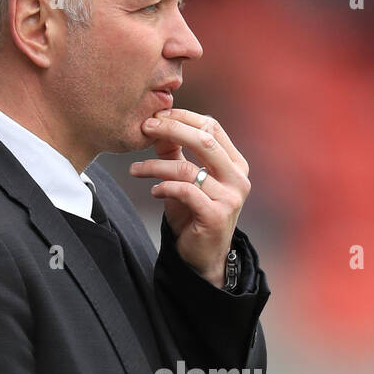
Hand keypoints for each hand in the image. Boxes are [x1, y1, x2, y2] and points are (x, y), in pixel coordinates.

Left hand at [129, 109, 249, 286]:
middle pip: (204, 140)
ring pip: (187, 168)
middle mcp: (238, 178)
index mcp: (234, 163)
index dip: (183, 117)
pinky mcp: (216, 216)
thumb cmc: (193, 215)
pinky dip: (164, 188)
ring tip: (136, 170)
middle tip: (145, 128)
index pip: (211, 128)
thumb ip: (175, 152)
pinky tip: (154, 192)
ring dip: (155, 166)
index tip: (156, 116)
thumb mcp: (184, 179)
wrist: (202, 257)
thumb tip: (157, 123)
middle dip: (170, 129)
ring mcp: (230, 198)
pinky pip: (186, 191)